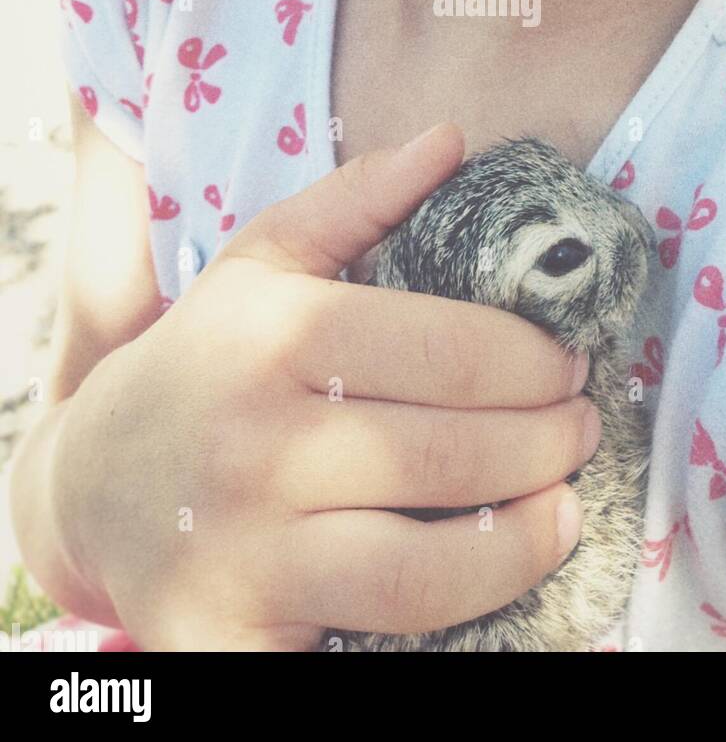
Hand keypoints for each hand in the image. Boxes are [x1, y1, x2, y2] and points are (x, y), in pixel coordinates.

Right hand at [52, 124, 597, 650]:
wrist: (91, 485)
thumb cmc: (205, 360)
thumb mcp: (259, 262)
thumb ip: (355, 199)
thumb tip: (452, 138)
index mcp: (272, 336)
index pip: (446, 347)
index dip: (533, 359)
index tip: (569, 360)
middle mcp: (255, 444)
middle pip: (450, 452)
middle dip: (549, 441)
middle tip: (582, 426)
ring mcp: (244, 552)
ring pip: (426, 568)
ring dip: (525, 538)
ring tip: (566, 505)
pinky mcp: (234, 640)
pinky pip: (378, 640)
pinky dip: (458, 615)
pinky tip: (499, 572)